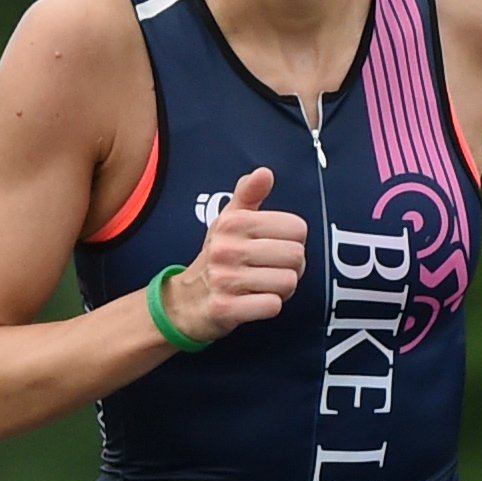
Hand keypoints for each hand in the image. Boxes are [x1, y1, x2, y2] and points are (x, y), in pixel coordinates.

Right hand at [166, 168, 307, 340]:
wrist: (184, 302)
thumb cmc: (217, 257)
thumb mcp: (229, 221)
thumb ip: (249, 194)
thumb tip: (264, 172)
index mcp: (233, 222)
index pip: (297, 228)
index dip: (293, 241)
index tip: (274, 247)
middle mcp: (226, 248)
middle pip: (296, 256)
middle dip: (292, 268)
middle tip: (272, 270)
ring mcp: (224, 279)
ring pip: (288, 282)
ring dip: (282, 289)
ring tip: (263, 286)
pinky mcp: (225, 308)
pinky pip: (272, 306)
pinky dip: (270, 306)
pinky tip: (255, 302)